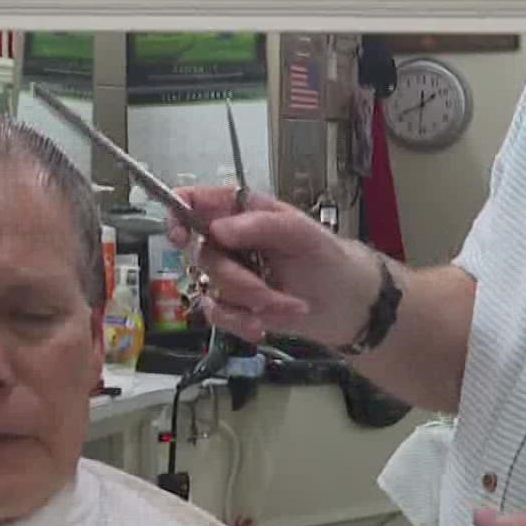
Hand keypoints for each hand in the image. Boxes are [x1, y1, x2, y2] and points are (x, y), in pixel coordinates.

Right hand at [169, 185, 377, 347]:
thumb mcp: (303, 232)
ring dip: (251, 302)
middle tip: (267, 287)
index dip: (178, 213)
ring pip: (211, 288)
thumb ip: (261, 224)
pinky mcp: (233, 305)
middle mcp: (230, 240)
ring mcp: (230, 274)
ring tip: (285, 304)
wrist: (347, 306)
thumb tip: (218, 229)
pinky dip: (241, 323)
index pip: (195, 201)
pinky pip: (216, 314)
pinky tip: (264, 324)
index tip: (180, 235)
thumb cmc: (329, 259)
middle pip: (201, 253)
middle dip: (237, 278)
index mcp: (243, 212)